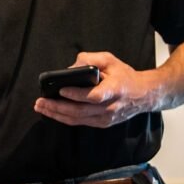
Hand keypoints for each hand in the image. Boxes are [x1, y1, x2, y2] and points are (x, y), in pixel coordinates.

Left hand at [33, 51, 158, 127]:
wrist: (143, 95)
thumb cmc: (124, 75)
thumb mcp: (110, 60)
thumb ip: (91, 59)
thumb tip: (70, 68)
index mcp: (114, 90)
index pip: (94, 96)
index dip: (77, 95)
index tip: (62, 90)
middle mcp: (110, 107)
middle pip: (80, 111)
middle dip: (57, 107)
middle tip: (40, 101)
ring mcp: (106, 118)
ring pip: (78, 119)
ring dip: (57, 114)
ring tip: (41, 107)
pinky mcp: (102, 123)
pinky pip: (81, 122)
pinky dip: (65, 118)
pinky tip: (53, 112)